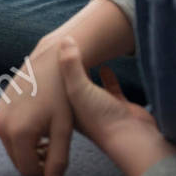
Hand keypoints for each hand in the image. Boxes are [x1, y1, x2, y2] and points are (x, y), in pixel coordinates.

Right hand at [0, 0, 134, 175]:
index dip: (44, 173)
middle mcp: (0, 126)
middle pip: (18, 160)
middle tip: (54, 152)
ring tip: (48, 139)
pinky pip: (8, 134)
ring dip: (29, 150)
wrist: (49, 64)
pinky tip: (38, 127)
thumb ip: (58, 161)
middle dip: (35, 162)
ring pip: (12, 148)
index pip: (28, 170)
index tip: (57, 165)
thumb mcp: (64, 130)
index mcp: (17, 132)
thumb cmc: (61, 96)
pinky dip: (21, 138)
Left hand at [55, 40, 175, 175]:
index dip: (46, 76)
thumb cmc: (100, 117)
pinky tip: (105, 66)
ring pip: (89, 85)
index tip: (42, 57)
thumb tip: (65, 37)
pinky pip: (110, 87)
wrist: (133, 138)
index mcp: (63, 110)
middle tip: (60, 51)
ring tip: (81, 54)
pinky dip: (107, 77)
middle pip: (67, 86)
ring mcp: (99, 107)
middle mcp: (79, 109)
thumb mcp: (78, 88)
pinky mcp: (118, 105)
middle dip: (64, 71)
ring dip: (86, 72)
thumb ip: (71, 64)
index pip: (49, 90)